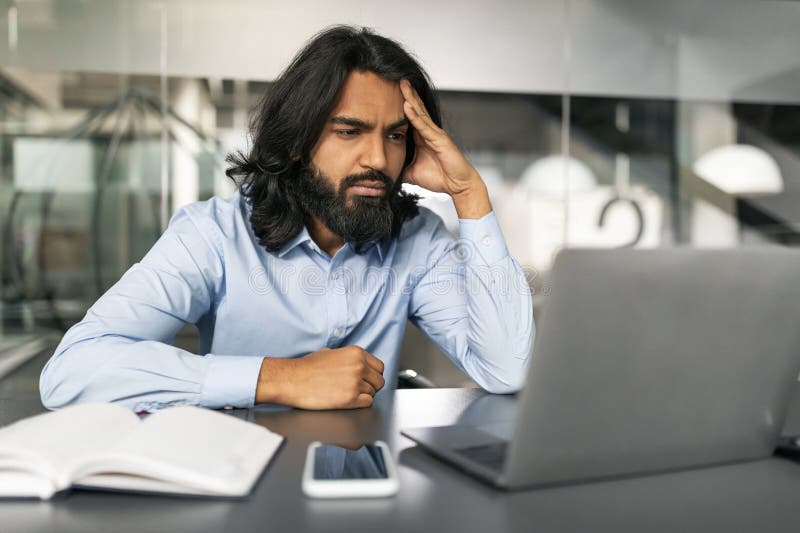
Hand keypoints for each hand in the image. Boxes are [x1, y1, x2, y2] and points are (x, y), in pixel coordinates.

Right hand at [255, 346, 385, 409]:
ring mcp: (355, 382)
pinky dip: (360, 404)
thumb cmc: (306, 367)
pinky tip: (348, 401)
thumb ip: (347, 357)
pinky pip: (367, 403)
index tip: (367, 379)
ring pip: (374, 392)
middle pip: (379, 381)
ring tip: (348, 394)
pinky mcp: (350, 399)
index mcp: (356, 353)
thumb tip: (355, 363)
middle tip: (358, 389)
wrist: (292, 379)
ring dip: (363, 395)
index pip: (379, 367)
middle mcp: (359, 366)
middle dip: (370, 386)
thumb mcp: (330, 352)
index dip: (373, 375)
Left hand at [400, 79, 491, 218]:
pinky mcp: (439, 140)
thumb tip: (384, 171)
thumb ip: (400, 168)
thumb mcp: (412, 173)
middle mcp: (428, 132)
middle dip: (406, 94)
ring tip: (402, 83)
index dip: (401, 104)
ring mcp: (434, 134)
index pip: (409, 118)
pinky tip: (407, 106)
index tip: (389, 94)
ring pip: (420, 113)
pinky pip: (425, 126)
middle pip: (415, 109)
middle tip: (396, 78)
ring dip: (410, 98)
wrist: (457, 186)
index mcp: (421, 138)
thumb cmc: (439, 178)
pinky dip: (415, 116)